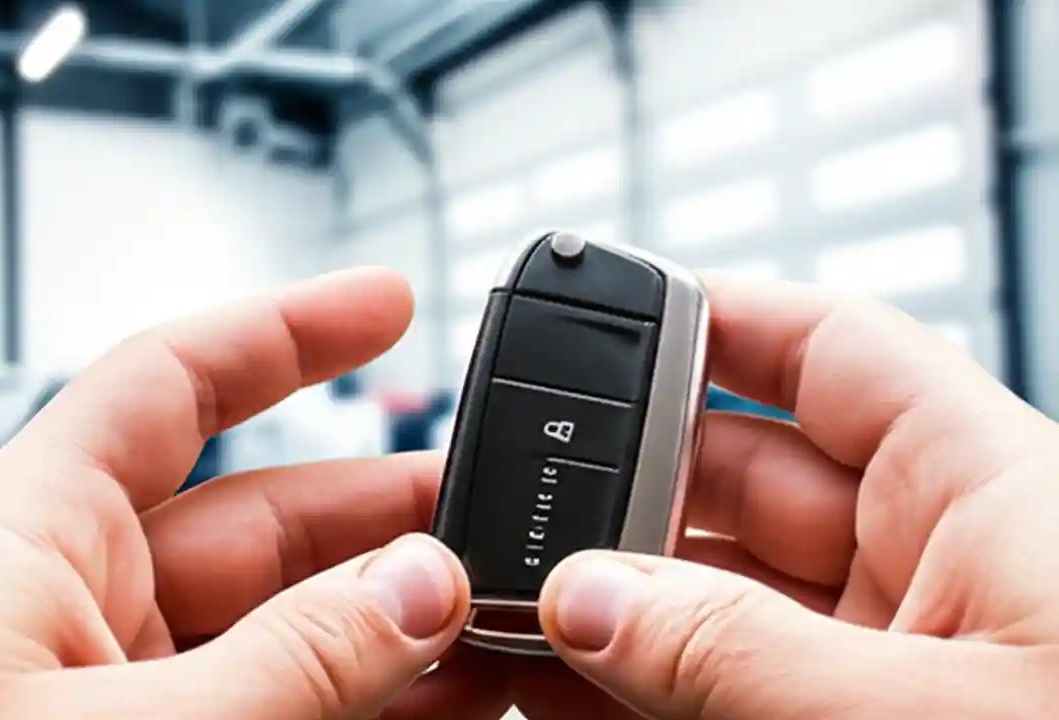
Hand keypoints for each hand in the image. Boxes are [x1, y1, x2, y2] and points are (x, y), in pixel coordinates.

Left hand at [0, 269, 510, 718]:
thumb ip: (296, 658)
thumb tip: (423, 587)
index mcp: (25, 551)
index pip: (167, 388)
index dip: (283, 334)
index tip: (386, 308)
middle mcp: (75, 615)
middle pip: (261, 515)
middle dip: (379, 509)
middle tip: (490, 513)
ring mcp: (127, 703)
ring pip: (292, 628)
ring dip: (397, 623)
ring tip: (498, 622)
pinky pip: (294, 710)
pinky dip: (376, 708)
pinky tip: (452, 706)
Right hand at [515, 276, 1058, 717]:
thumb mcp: (927, 717)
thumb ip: (743, 656)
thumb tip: (588, 600)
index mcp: (986, 496)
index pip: (831, 354)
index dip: (719, 319)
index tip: (603, 320)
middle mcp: (931, 565)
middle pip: (742, 475)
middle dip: (625, 485)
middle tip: (516, 509)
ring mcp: (884, 661)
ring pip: (716, 593)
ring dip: (611, 599)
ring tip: (509, 606)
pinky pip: (718, 686)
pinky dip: (636, 685)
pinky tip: (554, 685)